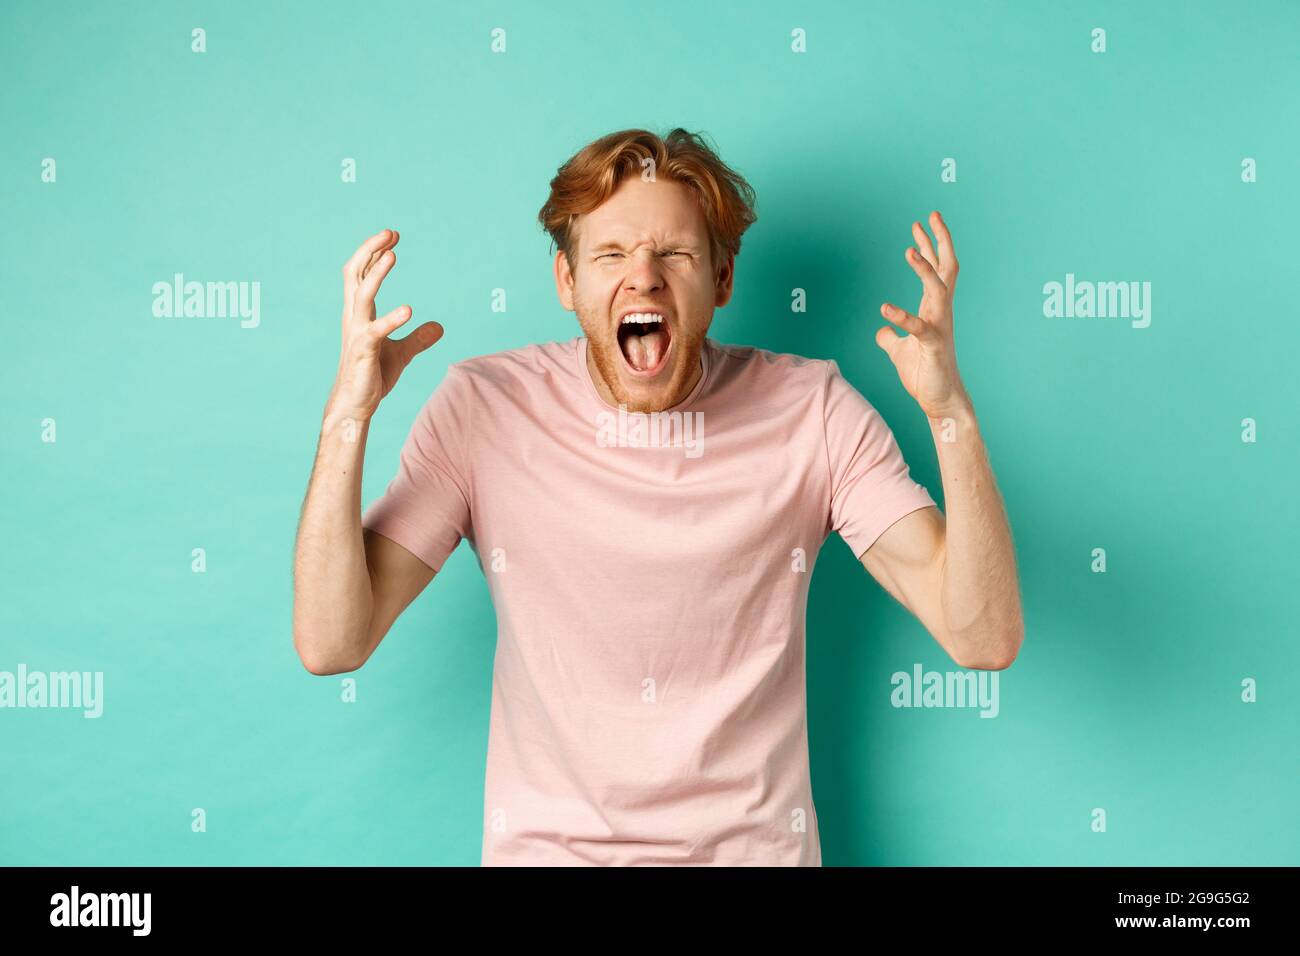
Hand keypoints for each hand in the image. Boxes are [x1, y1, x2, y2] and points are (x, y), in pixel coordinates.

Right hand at [328, 228, 442, 421]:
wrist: (356, 405)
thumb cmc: (372, 376)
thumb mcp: (401, 354)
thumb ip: (418, 338)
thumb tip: (439, 327)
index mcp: (359, 314)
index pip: (362, 273)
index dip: (374, 252)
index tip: (392, 236)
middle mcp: (353, 317)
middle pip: (355, 273)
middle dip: (370, 250)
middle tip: (390, 232)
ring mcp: (356, 333)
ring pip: (361, 294)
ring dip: (377, 273)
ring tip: (392, 255)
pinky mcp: (363, 351)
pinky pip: (375, 331)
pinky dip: (391, 319)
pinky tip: (409, 310)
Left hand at [876, 211, 970, 419]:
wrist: (939, 401)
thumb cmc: (925, 374)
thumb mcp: (900, 351)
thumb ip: (891, 337)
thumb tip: (881, 331)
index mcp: (935, 310)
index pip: (936, 270)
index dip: (929, 246)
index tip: (920, 224)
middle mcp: (942, 313)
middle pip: (947, 268)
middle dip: (940, 241)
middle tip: (931, 216)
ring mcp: (940, 327)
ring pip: (939, 289)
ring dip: (924, 269)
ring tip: (909, 250)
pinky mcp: (934, 346)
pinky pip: (919, 326)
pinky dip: (902, 316)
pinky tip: (884, 309)